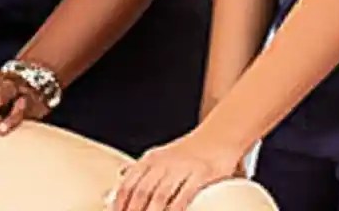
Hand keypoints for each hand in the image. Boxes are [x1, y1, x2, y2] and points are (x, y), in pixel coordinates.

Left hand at [110, 130, 243, 210]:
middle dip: (133, 210)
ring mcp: (182, 168)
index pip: (128, 184)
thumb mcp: (161, 154)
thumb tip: (122, 175)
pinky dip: (175, 209)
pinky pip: (185, 195)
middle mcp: (163, 163)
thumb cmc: (190, 150)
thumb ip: (143, 167)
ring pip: (160, 195)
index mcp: (150, 160)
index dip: (119, 203)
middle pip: (141, 191)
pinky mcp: (201, 174)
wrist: (219, 136)